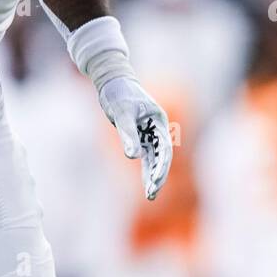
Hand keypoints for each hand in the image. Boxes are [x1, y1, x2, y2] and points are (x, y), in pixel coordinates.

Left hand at [98, 76, 172, 200]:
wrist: (112, 82)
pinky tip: (146, 183)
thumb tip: (133, 156)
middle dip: (158, 176)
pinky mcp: (140, 135)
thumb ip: (128, 134)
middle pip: (162, 157)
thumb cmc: (118, 94)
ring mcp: (149, 132)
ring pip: (154, 159)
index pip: (164, 149)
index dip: (161, 167)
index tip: (155, 181)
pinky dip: (146, 169)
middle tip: (152, 194)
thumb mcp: (122, 114)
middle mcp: (157, 128)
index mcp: (158, 121)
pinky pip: (146, 156)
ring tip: (151, 195)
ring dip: (153, 176)